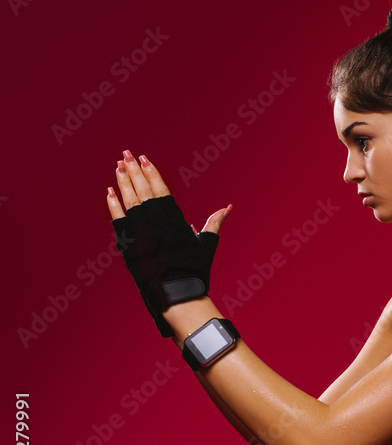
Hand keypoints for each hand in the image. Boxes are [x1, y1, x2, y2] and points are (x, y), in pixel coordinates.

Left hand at [106, 150, 231, 336]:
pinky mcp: (128, 242)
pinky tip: (110, 192)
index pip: (159, 188)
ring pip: (129, 200)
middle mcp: (155, 220)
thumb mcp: (206, 243)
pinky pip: (118, 219)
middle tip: (126, 153)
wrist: (177, 291)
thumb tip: (228, 208)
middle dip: (134, 169)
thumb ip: (215, 222)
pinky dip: (113, 205)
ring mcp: (140, 230)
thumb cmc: (194, 268)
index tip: (144, 158)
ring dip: (123, 182)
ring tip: (118, 166)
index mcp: (173, 218)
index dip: (151, 172)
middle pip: (143, 189)